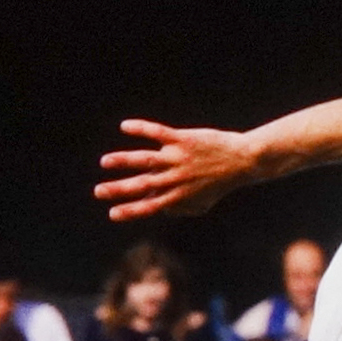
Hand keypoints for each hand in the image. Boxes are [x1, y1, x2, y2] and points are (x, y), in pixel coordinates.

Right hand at [97, 120, 265, 221]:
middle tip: (98, 192)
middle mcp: (176, 179)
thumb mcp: (203, 203)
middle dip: (119, 190)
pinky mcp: (183, 140)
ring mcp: (178, 158)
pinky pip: (158, 133)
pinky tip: (125, 126)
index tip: (112, 213)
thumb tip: (159, 210)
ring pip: (146, 160)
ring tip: (105, 162)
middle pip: (143, 186)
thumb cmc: (220, 183)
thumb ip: (180, 209)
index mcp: (179, 196)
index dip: (131, 211)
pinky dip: (141, 129)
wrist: (243, 161)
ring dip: (124, 161)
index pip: (150, 207)